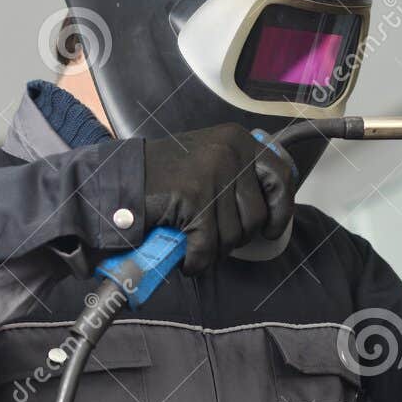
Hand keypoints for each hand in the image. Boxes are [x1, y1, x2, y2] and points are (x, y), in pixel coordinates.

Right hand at [145, 124, 294, 274]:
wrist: (120, 181)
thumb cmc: (163, 178)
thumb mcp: (211, 160)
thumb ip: (240, 176)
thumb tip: (272, 209)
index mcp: (238, 140)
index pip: (280, 177)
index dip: (280, 209)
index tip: (271, 228)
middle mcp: (230, 152)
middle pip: (256, 215)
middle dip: (237, 237)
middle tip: (215, 239)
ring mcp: (213, 174)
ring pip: (234, 234)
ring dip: (215, 250)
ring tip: (196, 244)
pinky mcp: (195, 198)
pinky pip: (208, 246)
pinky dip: (197, 261)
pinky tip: (187, 260)